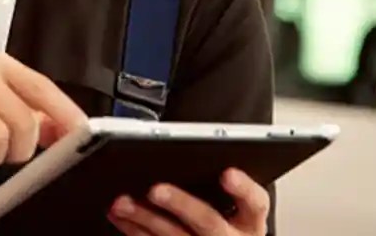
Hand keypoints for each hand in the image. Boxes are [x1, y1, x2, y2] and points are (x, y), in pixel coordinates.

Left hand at [108, 168, 268, 235]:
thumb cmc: (223, 221)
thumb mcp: (234, 207)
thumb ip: (217, 182)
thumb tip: (183, 148)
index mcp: (249, 222)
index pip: (255, 203)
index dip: (243, 188)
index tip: (226, 172)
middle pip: (208, 222)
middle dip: (181, 204)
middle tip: (156, 189)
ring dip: (144, 217)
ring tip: (122, 201)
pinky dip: (133, 229)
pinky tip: (120, 216)